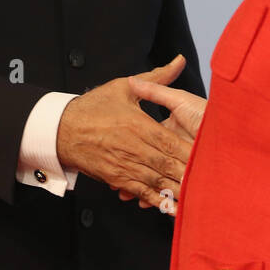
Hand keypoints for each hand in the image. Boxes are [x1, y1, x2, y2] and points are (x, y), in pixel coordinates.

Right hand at [56, 55, 194, 210]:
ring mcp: (124, 165)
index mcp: (138, 125)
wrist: (61, 129)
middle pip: (166, 164)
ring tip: (196, 198)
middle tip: (208, 182)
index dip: (188, 152)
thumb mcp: (124, 87)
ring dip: (176, 191)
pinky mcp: (117, 178)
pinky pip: (140, 191)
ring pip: (156, 181)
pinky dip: (157, 201)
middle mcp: (133, 147)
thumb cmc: (93, 107)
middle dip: (187, 175)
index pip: (169, 141)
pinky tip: (172, 207)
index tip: (206, 158)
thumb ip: (156, 78)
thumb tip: (179, 61)